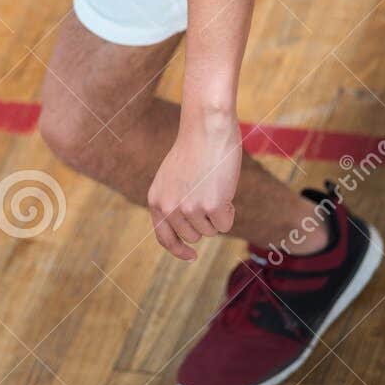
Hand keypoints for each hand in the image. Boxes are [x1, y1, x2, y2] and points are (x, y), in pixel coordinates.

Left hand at [147, 113, 241, 261]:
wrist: (207, 129)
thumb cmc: (194, 149)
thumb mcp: (172, 178)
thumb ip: (173, 203)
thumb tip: (186, 233)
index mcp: (156, 200)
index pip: (164, 237)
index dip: (178, 250)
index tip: (191, 256)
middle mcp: (169, 207)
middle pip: (193, 236)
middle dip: (204, 222)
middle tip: (208, 194)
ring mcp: (189, 209)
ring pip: (211, 231)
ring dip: (217, 214)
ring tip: (214, 186)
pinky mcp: (210, 207)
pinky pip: (225, 225)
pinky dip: (229, 211)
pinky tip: (225, 189)